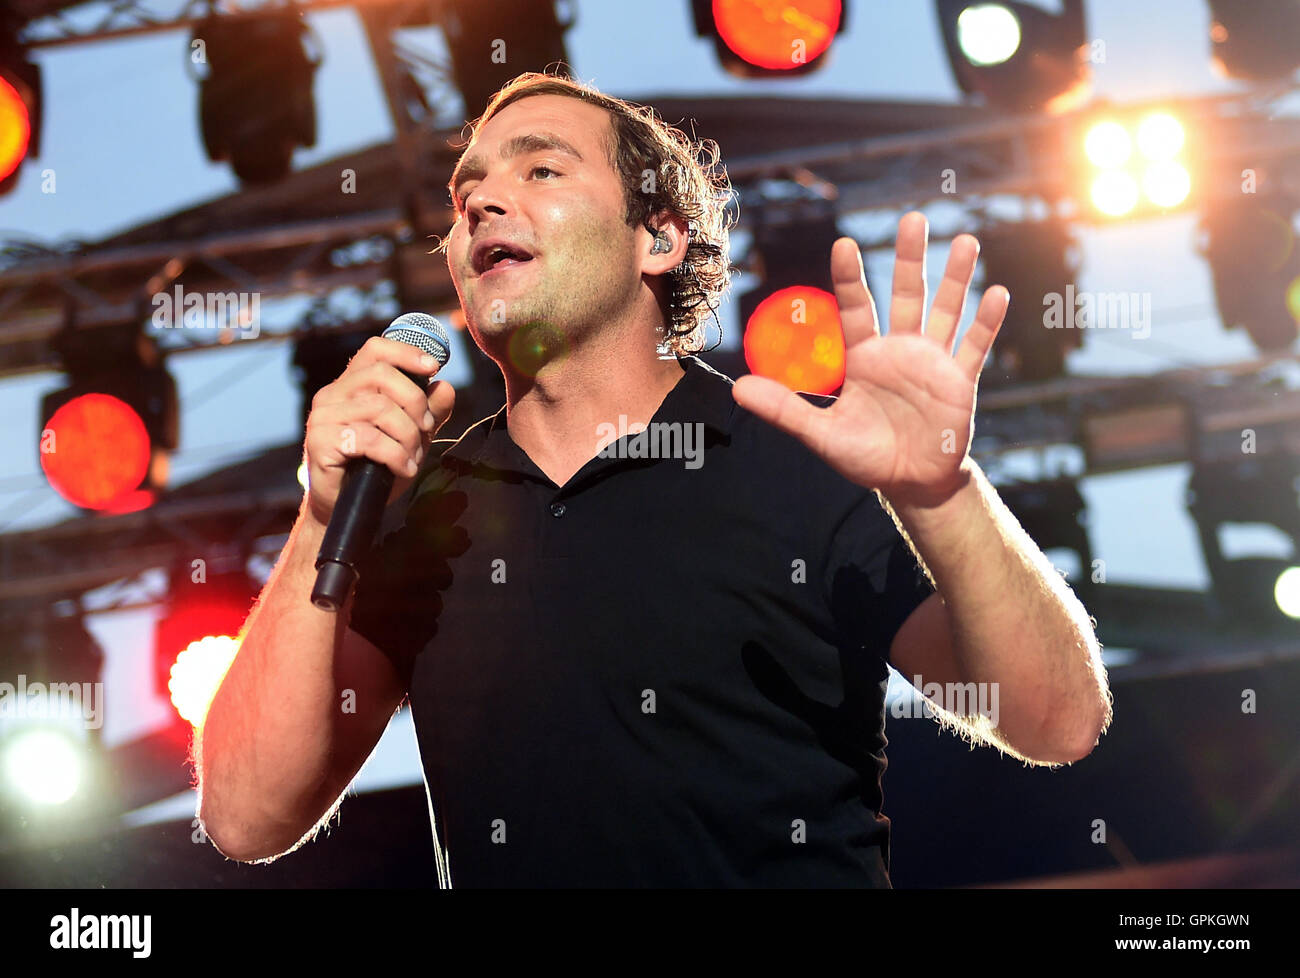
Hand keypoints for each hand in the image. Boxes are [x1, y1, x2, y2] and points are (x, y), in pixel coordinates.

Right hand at [302, 336, 454, 526]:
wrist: (346, 507)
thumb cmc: (376, 468)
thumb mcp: (411, 437)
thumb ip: (429, 412)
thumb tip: (445, 387)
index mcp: (352, 385)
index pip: (375, 349)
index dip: (405, 352)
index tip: (433, 366)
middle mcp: (333, 394)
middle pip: (382, 375)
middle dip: (415, 402)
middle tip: (425, 429)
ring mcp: (324, 416)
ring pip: (379, 408)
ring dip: (407, 435)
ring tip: (411, 457)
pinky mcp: (320, 441)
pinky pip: (368, 438)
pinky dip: (394, 454)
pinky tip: (402, 469)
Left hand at [732, 211, 1006, 508]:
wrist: (909, 483)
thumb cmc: (865, 456)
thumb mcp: (821, 434)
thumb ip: (785, 409)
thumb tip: (739, 389)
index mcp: (863, 357)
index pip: (856, 308)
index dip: (850, 277)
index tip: (844, 244)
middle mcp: (899, 350)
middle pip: (905, 295)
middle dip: (909, 258)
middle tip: (913, 218)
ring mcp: (932, 362)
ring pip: (946, 311)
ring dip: (956, 278)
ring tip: (967, 241)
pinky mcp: (959, 382)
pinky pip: (974, 347)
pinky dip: (986, 321)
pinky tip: (996, 291)